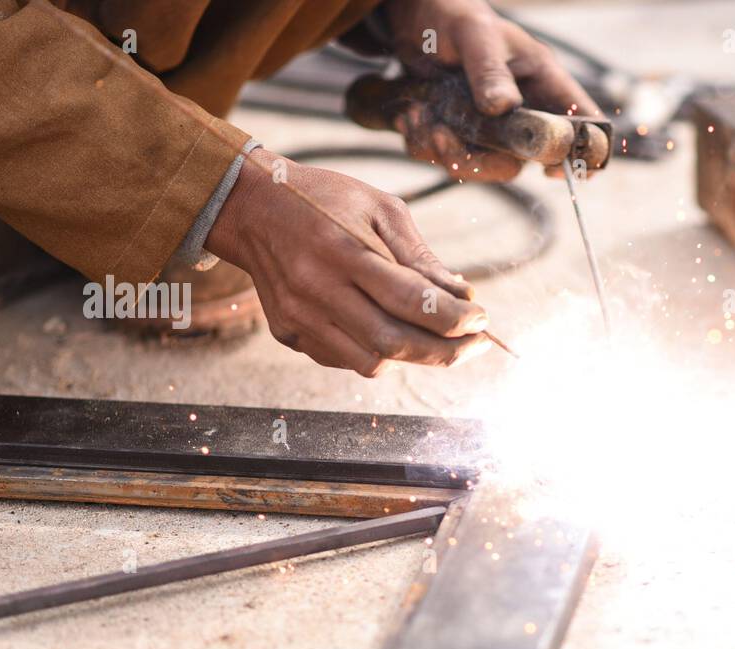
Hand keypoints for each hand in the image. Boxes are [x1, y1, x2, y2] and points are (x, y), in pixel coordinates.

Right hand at [206, 148, 492, 376]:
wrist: (252, 208)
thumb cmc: (326, 200)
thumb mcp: (381, 209)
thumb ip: (421, 257)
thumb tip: (462, 295)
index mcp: (343, 250)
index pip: (411, 301)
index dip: (455, 318)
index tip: (482, 319)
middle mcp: (318, 290)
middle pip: (394, 342)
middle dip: (446, 351)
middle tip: (476, 344)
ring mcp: (300, 317)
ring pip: (371, 362)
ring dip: (414, 357)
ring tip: (437, 339)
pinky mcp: (290, 334)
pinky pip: (346, 360)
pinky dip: (378, 353)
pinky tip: (391, 330)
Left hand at [382, 0, 602, 180]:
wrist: (413, 20)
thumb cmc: (454, 17)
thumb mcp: (473, 35)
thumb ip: (489, 70)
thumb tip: (503, 108)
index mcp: (542, 81)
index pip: (581, 124)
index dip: (579, 154)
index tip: (549, 170)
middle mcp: (523, 110)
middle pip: (522, 162)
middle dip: (479, 160)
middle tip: (442, 136)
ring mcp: (492, 127)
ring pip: (481, 165)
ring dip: (443, 150)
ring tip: (417, 117)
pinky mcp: (463, 134)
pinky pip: (449, 158)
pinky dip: (425, 145)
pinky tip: (411, 116)